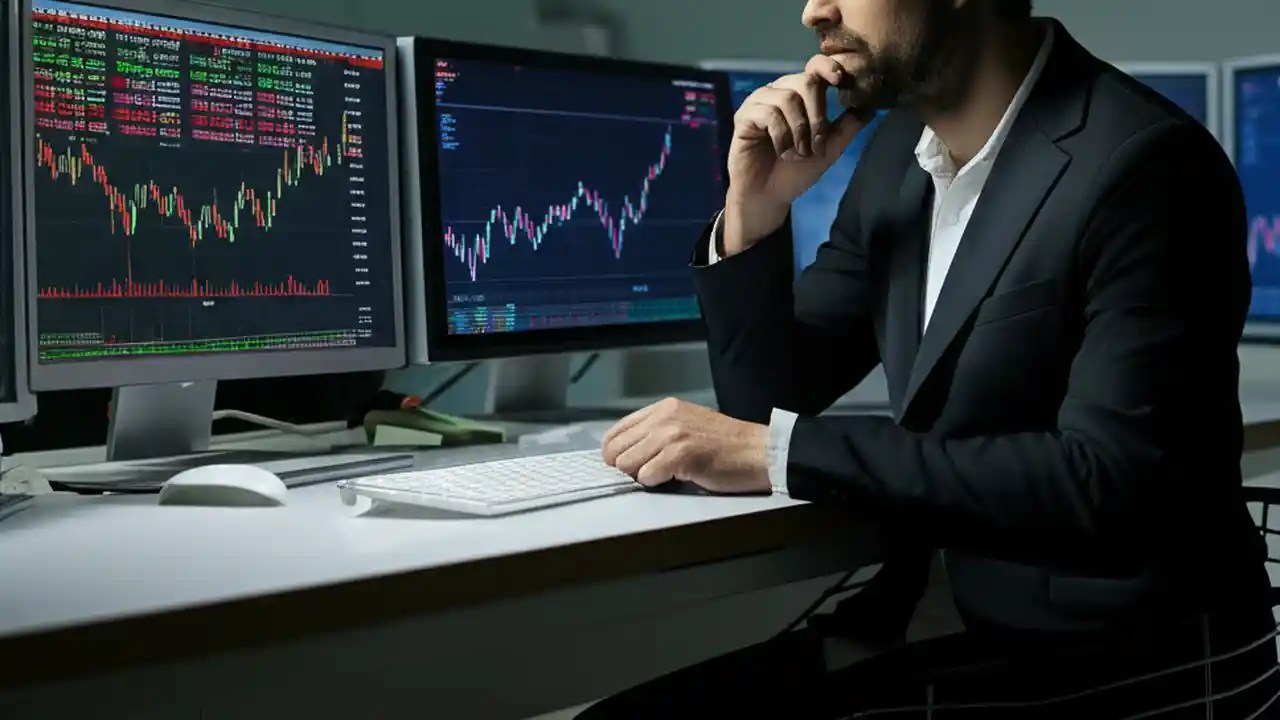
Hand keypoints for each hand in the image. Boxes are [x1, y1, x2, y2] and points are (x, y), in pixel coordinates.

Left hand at [601, 398, 770, 493]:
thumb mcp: (687, 425)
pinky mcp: (680, 454)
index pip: (616, 432)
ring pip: (626, 464)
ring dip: (643, 476)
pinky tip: (678, 478)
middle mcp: (664, 417)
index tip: (626, 466)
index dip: (615, 454)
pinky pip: (647, 476)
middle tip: (650, 473)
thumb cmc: (727, 445)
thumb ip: (657, 432)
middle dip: (627, 468)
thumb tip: (627, 454)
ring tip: (667, 474)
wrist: (759, 451)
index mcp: (663, 408)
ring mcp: (671, 434)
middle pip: (615, 450)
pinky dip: (657, 483)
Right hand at [724, 55, 870, 255]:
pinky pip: (768, 114)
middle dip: (817, 115)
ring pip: (788, 98)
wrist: (769, 196)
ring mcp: (759, 102)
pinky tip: (783, 152)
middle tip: (817, 144)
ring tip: (799, 153)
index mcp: (800, 95)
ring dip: (799, 130)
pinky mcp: (744, 116)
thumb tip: (873, 105)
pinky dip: (782, 137)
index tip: (840, 79)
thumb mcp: (830, 148)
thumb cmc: (796, 171)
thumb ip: (849, 126)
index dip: (827, 66)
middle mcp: (779, 92)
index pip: (814, 67)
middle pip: (805, 81)